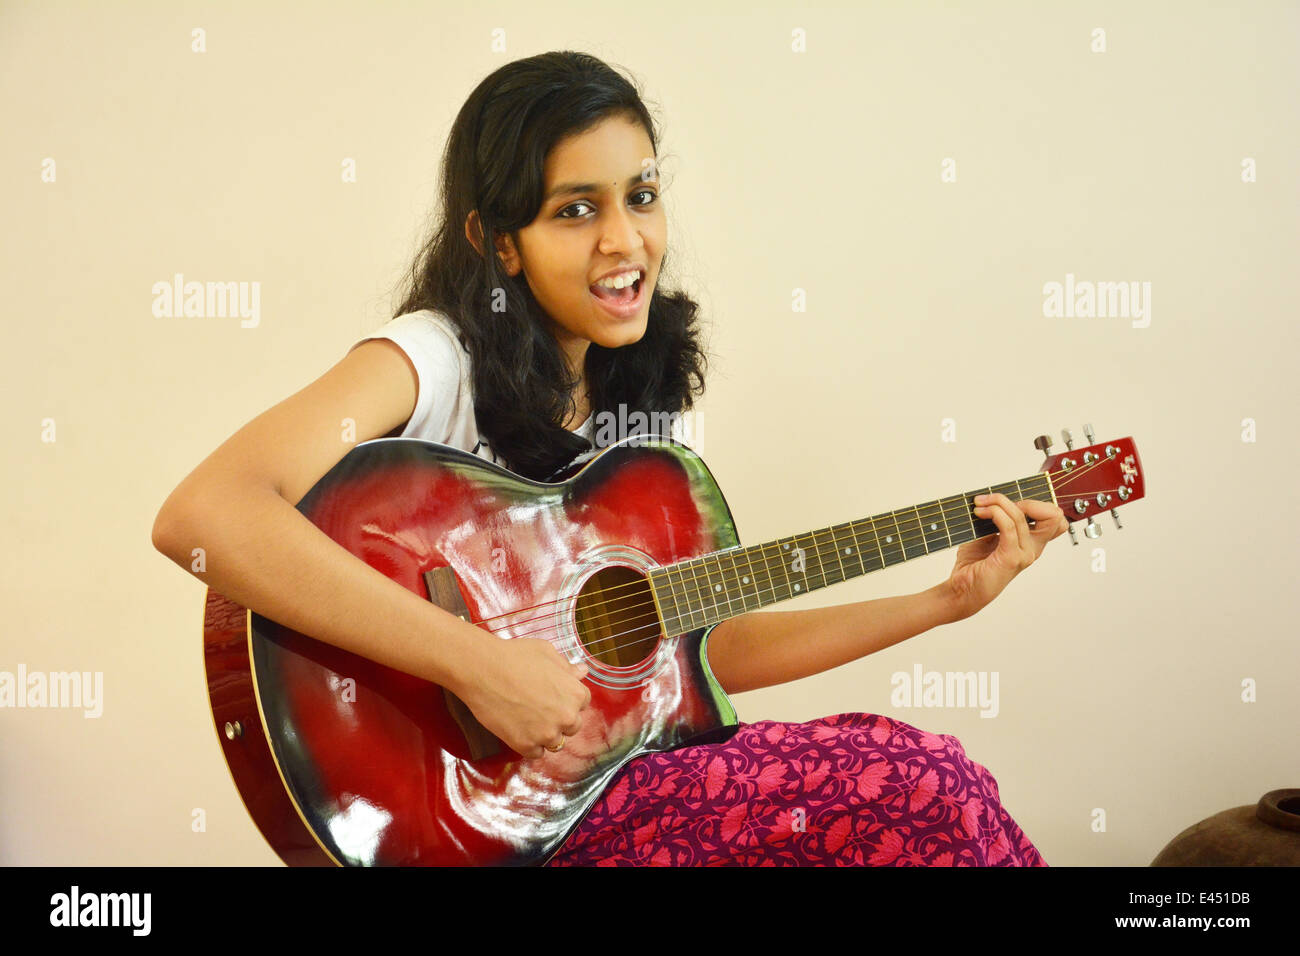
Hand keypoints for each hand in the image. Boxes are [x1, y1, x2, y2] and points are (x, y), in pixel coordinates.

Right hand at [455, 636, 590, 759]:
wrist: (482, 669)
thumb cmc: (515, 656)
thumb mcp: (547, 653)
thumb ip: (567, 667)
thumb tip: (581, 672)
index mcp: (575, 694)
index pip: (582, 703)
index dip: (567, 699)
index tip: (553, 696)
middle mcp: (566, 717)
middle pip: (572, 726)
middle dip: (559, 718)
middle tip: (539, 708)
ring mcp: (546, 734)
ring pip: (555, 742)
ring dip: (546, 734)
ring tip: (528, 719)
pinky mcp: (525, 745)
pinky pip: (536, 753)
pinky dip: (529, 745)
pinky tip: (519, 730)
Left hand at [941, 493, 1068, 621]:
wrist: (961, 590)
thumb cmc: (973, 565)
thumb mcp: (988, 535)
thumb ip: (998, 519)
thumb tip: (994, 498)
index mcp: (1031, 542)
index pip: (1055, 518)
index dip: (1036, 503)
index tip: (1008, 502)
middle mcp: (1033, 548)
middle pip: (1053, 515)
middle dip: (1025, 500)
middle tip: (996, 501)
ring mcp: (1024, 554)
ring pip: (1021, 516)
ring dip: (998, 503)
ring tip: (979, 506)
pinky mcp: (1011, 558)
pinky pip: (1008, 526)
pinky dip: (994, 513)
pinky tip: (980, 513)